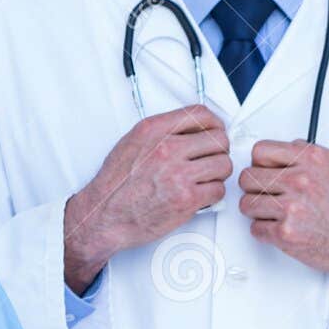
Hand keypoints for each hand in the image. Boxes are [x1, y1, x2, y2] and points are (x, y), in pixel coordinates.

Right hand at [63, 105, 230, 292]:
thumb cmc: (115, 184)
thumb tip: (191, 130)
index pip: (200, 114)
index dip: (214, 124)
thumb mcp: (131, 143)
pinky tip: (197, 195)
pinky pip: (218, 190)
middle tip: (210, 159)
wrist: (105, 214)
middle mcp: (167, 149)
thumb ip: (162, 132)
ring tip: (202, 179)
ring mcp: (178, 174)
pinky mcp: (186, 198)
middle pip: (218, 139)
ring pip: (224, 165)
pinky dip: (211, 194)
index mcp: (153, 130)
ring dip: (217, 174)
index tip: (214, 132)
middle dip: (218, 151)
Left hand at [239, 140, 328, 311]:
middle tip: (269, 195)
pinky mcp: (285, 233)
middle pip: (247, 178)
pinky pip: (255, 228)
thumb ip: (306, 153)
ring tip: (276, 213)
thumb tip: (282, 149)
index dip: (259, 163)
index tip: (265, 172)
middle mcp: (300, 181)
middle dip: (255, 188)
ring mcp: (292, 207)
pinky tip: (282, 228)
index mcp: (311, 159)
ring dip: (258, 211)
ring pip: (246, 204)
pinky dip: (265, 231)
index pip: (259, 151)